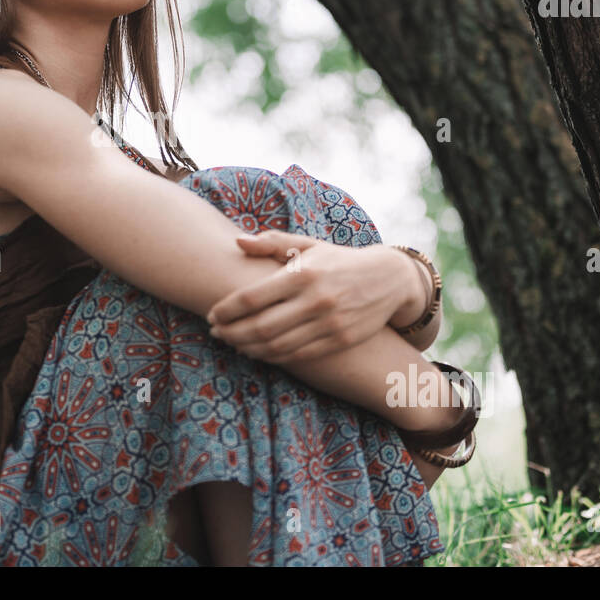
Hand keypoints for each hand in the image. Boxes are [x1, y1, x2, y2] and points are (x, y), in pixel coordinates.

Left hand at [205, 231, 410, 365]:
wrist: (388, 279)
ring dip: (248, 348)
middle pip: (260, 327)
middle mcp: (314, 300)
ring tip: (233, 343)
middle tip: (216, 333)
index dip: (226, 310)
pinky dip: (273, 357)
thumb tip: (238, 242)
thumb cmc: (338, 260)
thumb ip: (272, 243)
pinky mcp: (339, 340)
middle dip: (232, 333)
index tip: (211, 315)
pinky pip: (298, 355)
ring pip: (277, 345)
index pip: (252, 297)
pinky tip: (259, 352)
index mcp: (302, 273)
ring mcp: (328, 323)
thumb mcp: (308, 245)